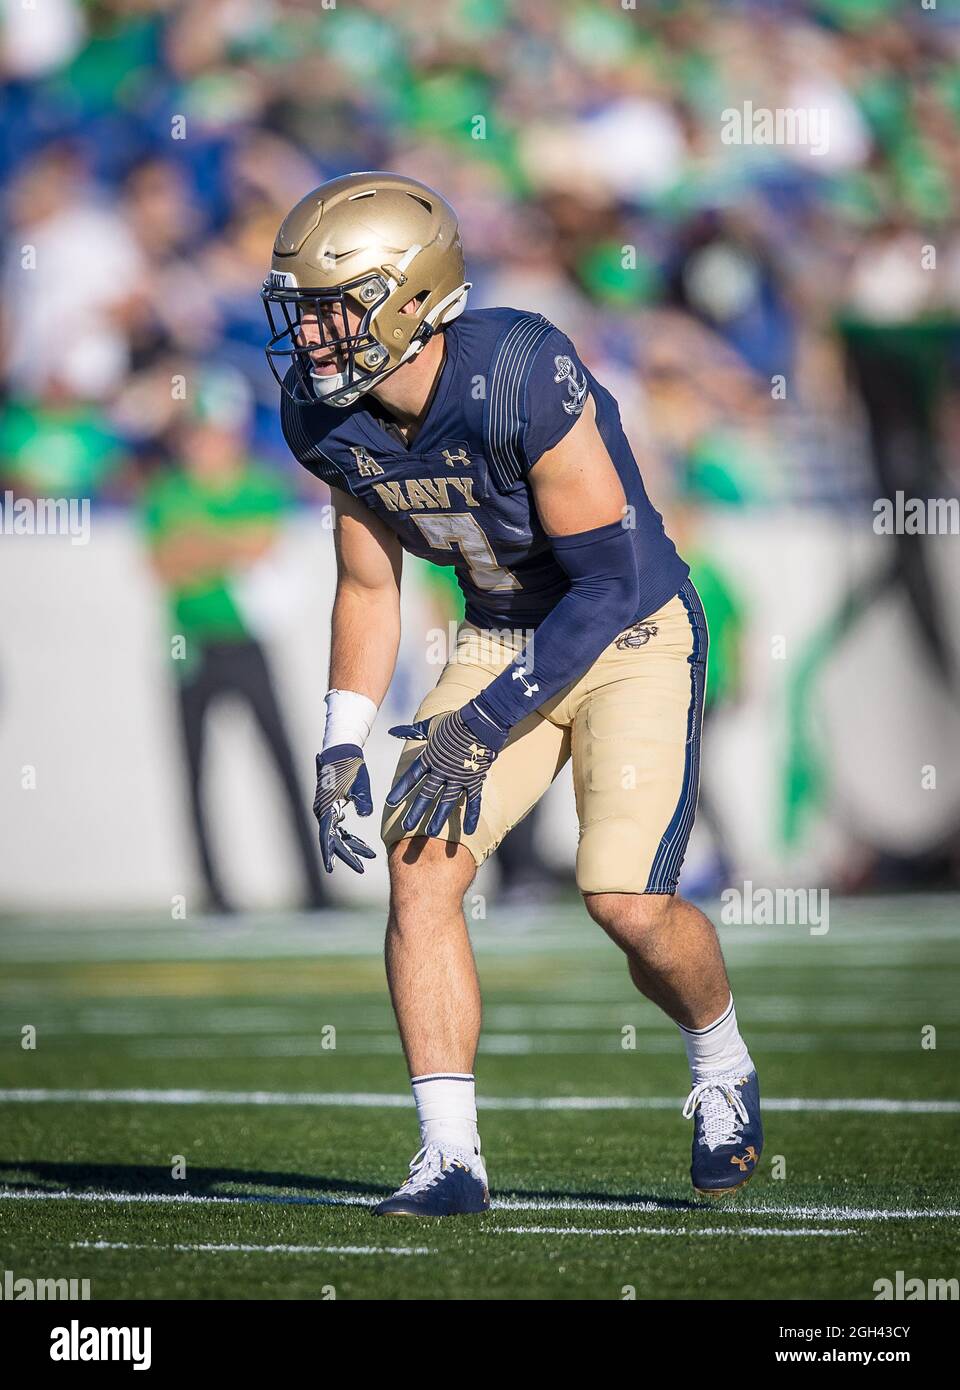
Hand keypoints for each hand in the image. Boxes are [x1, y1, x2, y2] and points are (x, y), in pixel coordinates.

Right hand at [313, 744, 375, 872]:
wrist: (342, 749)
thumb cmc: (351, 765)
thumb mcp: (360, 784)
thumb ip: (363, 801)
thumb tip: (365, 815)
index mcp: (326, 808)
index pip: (327, 838)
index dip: (329, 854)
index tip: (332, 869)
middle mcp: (323, 811)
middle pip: (333, 840)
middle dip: (348, 854)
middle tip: (362, 868)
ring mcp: (326, 809)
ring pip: (336, 835)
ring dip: (351, 845)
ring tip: (369, 855)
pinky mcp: (332, 806)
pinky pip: (338, 827)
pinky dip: (349, 836)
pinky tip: (360, 844)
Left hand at [385, 703, 506, 837]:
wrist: (480, 722)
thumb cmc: (455, 722)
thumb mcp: (431, 725)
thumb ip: (413, 731)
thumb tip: (393, 731)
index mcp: (430, 758)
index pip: (411, 777)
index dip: (401, 790)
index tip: (391, 803)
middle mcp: (442, 770)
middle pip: (426, 794)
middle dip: (415, 811)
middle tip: (406, 826)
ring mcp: (459, 777)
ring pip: (446, 802)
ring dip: (438, 818)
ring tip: (430, 832)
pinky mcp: (475, 780)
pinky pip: (474, 801)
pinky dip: (472, 816)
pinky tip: (470, 830)